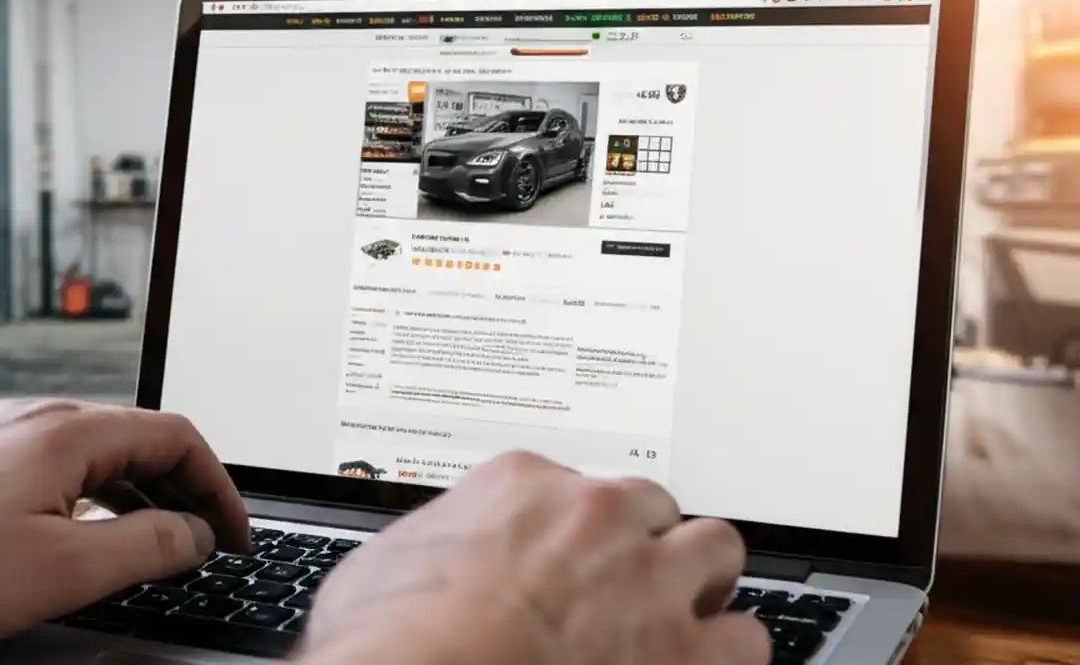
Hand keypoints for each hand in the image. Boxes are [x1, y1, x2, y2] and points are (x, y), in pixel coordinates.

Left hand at [0, 398, 248, 659]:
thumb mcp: (67, 569)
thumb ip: (150, 546)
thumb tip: (197, 535)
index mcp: (69, 432)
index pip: (177, 437)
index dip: (220, 487)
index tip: (233, 532)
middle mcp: (38, 418)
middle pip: (141, 438)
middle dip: (185, 490)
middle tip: (206, 541)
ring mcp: (3, 434)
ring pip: (100, 452)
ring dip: (142, 494)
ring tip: (158, 542)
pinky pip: (60, 464)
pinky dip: (97, 495)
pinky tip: (90, 532)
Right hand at [300, 451, 768, 664]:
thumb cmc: (388, 639)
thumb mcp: (385, 564)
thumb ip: (434, 545)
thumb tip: (426, 565)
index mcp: (523, 484)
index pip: (573, 484)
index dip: (573, 527)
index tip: (566, 551)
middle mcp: (595, 516)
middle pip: (655, 505)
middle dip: (647, 540)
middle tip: (630, 578)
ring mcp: (645, 578)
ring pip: (715, 552)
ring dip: (700, 585)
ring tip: (684, 616)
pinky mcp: (682, 648)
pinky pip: (745, 638)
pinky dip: (728, 653)